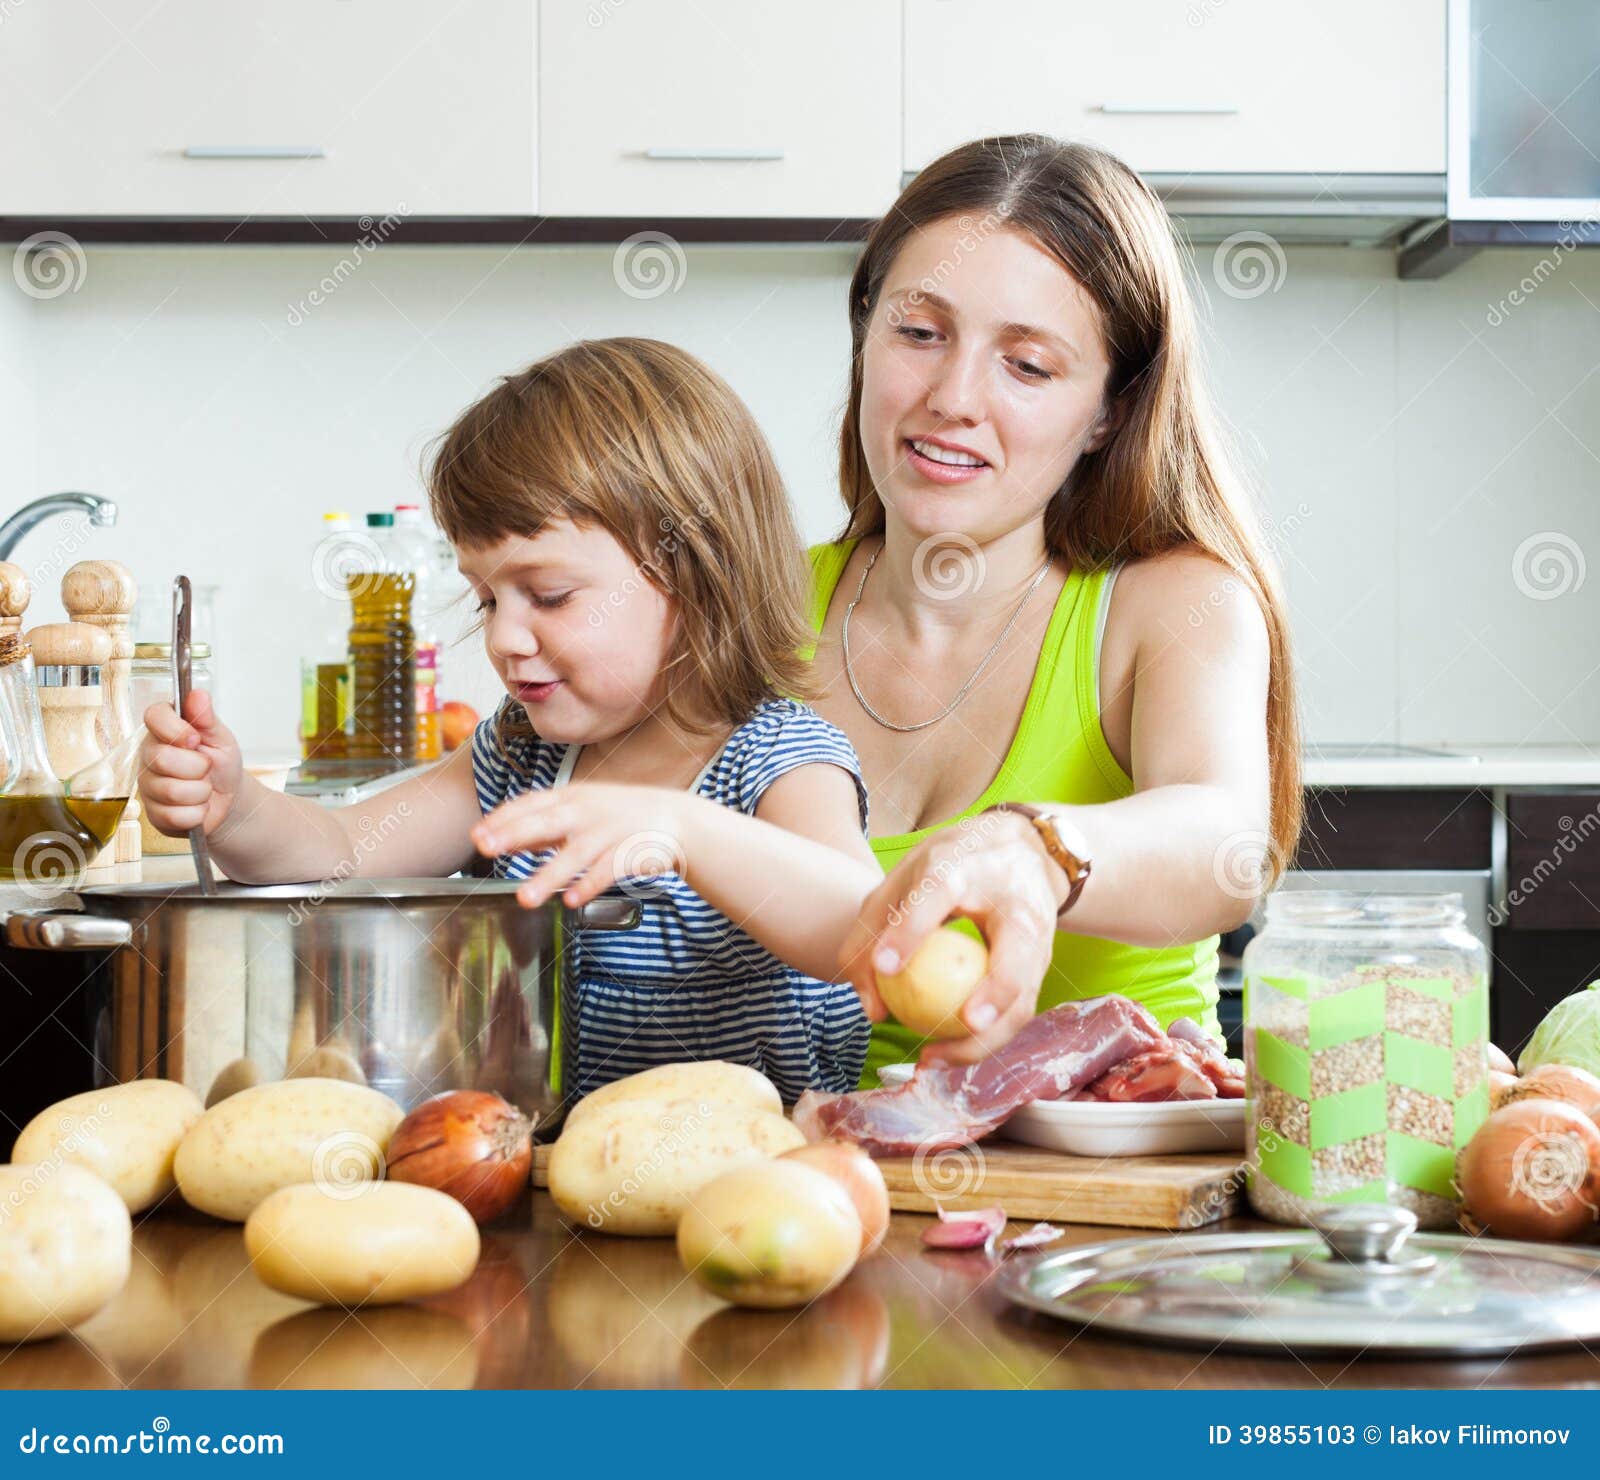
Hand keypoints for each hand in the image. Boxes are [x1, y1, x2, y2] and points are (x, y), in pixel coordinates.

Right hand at [137, 690, 243, 838]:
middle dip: (197, 767)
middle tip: (206, 768)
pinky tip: (197, 807)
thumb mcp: (220, 738)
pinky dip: (197, 813)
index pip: (153, 716)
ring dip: (200, 792)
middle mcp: (149, 755)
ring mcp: (148, 786)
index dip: (176, 729)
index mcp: (164, 730)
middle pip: (162, 758)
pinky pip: (175, 816)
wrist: (230, 800)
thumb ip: (207, 718)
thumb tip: (197, 694)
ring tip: (204, 788)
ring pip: (171, 790)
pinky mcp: (153, 814)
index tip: (195, 739)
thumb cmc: (222, 764)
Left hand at [472, 783, 695, 910]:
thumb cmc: (621, 816)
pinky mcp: (630, 852)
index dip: (503, 819)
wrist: (676, 820)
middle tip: (486, 850)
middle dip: (514, 835)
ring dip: (549, 875)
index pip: (531, 804)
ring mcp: (610, 831)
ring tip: (525, 898)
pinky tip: (570, 901)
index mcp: (572, 797)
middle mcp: (588, 811)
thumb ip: (545, 825)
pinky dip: (588, 885)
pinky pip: (606, 870)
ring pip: (575, 853)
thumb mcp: (582, 811)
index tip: (478, 835)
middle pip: (546, 822)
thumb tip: (506, 835)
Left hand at [838, 810, 1062, 1066]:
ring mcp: (1037, 938)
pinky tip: (949, 1053)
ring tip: (934, 1058)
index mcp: (965, 866)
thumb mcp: (904, 878)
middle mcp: (1011, 904)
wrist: (1026, 851)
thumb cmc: (952, 867)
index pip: (936, 894)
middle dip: (996, 992)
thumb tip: (871, 1008)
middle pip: (1013, 953)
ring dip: (984, 1039)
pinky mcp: (1044, 965)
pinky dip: (987, 1040)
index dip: (911, 931)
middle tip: (959, 1025)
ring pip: (1023, 997)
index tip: (885, 968)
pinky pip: (1018, 1012)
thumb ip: (873, 933)